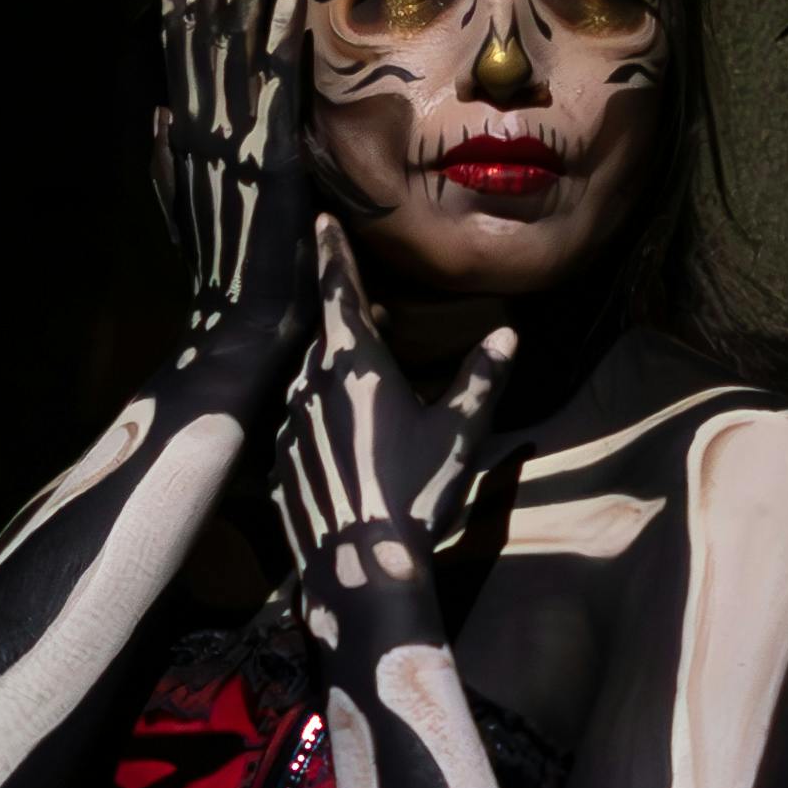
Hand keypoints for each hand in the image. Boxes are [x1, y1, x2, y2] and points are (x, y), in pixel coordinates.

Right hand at [148, 0, 311, 356]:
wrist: (236, 328)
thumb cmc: (222, 276)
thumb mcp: (187, 210)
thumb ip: (169, 162)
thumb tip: (159, 119)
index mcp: (185, 128)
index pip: (177, 35)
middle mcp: (203, 119)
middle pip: (201, 14)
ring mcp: (235, 133)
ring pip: (234, 32)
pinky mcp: (273, 153)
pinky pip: (278, 77)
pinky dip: (283, 27)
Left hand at [275, 218, 513, 656]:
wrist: (360, 566)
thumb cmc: (415, 489)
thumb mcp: (460, 432)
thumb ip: (480, 379)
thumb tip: (507, 337)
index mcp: (354, 363)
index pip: (338, 290)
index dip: (332, 252)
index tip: (323, 221)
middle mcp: (311, 382)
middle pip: (327, 337)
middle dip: (347, 321)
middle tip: (372, 314)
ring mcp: (290, 423)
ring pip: (311, 380)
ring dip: (335, 373)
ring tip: (364, 385)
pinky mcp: (280, 461)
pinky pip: (301, 424)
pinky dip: (321, 418)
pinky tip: (347, 444)